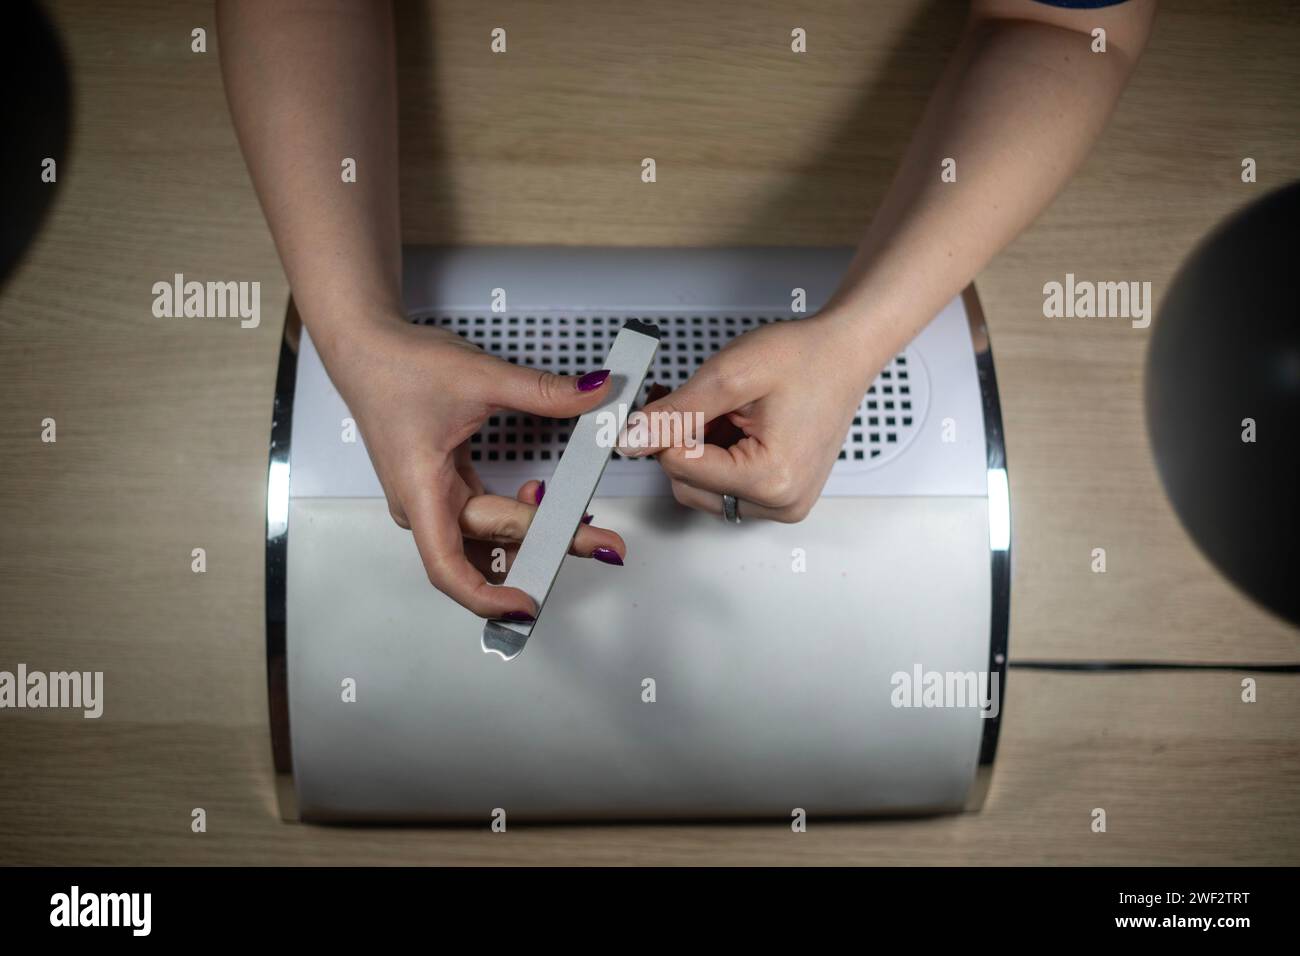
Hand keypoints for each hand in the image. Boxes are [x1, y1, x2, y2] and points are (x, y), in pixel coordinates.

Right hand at [319, 314, 626, 618]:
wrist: (366, 350)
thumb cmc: (398, 368)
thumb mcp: (479, 375)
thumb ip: (542, 390)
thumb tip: (594, 393)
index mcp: (420, 491)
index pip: (448, 568)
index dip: (487, 596)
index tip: (528, 603)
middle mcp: (424, 506)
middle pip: (487, 547)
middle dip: (547, 546)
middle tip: (602, 543)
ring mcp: (432, 500)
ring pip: (488, 537)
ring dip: (532, 534)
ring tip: (581, 524)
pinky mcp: (443, 488)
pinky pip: (484, 517)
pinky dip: (517, 516)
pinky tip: (543, 501)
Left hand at [620, 314, 884, 521]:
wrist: (844, 354)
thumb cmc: (805, 358)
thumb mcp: (730, 374)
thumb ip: (675, 413)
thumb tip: (632, 439)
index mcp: (772, 480)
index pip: (679, 468)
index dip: (667, 428)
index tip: (670, 398)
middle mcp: (781, 504)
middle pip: (686, 486)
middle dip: (682, 442)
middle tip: (702, 400)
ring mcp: (784, 505)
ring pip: (701, 490)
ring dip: (699, 452)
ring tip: (727, 412)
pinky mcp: (782, 498)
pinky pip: (725, 488)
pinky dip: (717, 458)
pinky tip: (735, 427)